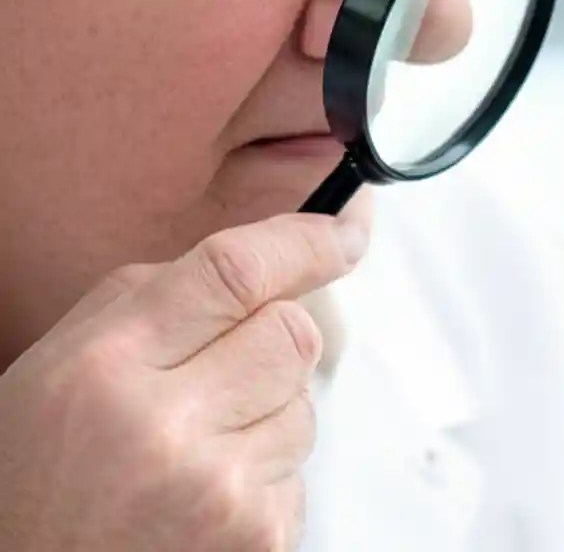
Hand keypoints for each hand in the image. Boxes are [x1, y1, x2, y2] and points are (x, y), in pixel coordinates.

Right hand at [0, 213, 365, 550]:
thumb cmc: (33, 479)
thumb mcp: (55, 369)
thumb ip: (150, 301)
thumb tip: (268, 259)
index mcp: (105, 366)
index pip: (236, 271)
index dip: (304, 242)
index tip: (343, 230)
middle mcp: (166, 427)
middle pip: (293, 332)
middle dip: (273, 338)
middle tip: (220, 372)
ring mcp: (220, 489)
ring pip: (305, 406)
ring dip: (268, 415)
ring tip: (193, 452)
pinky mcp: (260, 538)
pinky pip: (300, 475)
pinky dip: (265, 477)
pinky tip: (203, 499)